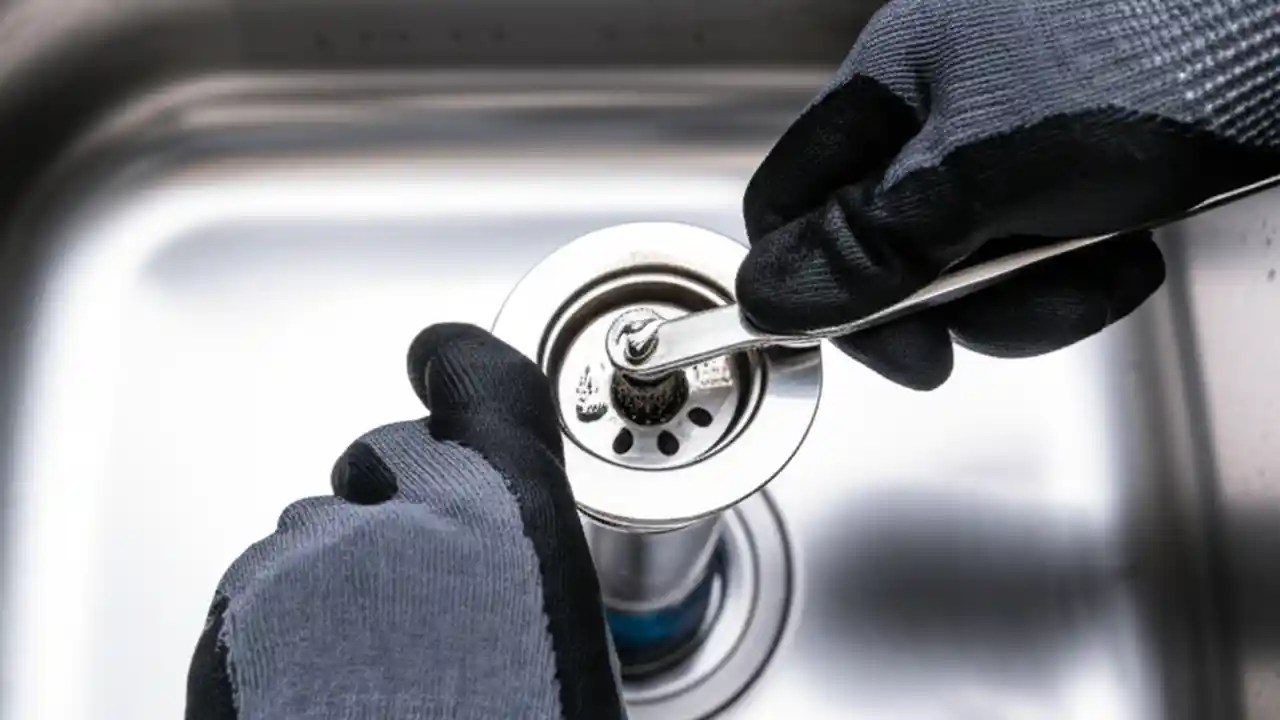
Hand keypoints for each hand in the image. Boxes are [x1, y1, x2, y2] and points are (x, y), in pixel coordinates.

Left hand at [185, 325, 621, 719]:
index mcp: (513, 515)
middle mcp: (406, 520)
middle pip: (385, 461)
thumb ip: (519, 558)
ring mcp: (309, 570)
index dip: (457, 363)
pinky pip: (257, 592)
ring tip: (374, 677)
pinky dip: (280, 628)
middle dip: (397, 510)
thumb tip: (488, 535)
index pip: (481, 383)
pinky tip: (322, 696)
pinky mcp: (233, 630)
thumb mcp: (561, 640)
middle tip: (421, 605)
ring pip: (314, 533)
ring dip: (337, 580)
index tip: (436, 360)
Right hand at [738, 0, 1279, 389]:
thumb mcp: (985, 168)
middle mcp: (944, 113)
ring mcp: (1017, 144)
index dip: (810, 283)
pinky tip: (1131, 247)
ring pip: (973, 267)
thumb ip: (871, 244)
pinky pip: (1045, 256)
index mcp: (894, 83)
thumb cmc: (1154, 51)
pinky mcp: (1084, 171)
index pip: (794, 202)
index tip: (860, 344)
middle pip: (889, 251)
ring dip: (1034, 295)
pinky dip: (1087, 273)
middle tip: (996, 311)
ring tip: (1096, 261)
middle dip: (951, 302)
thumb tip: (769, 298)